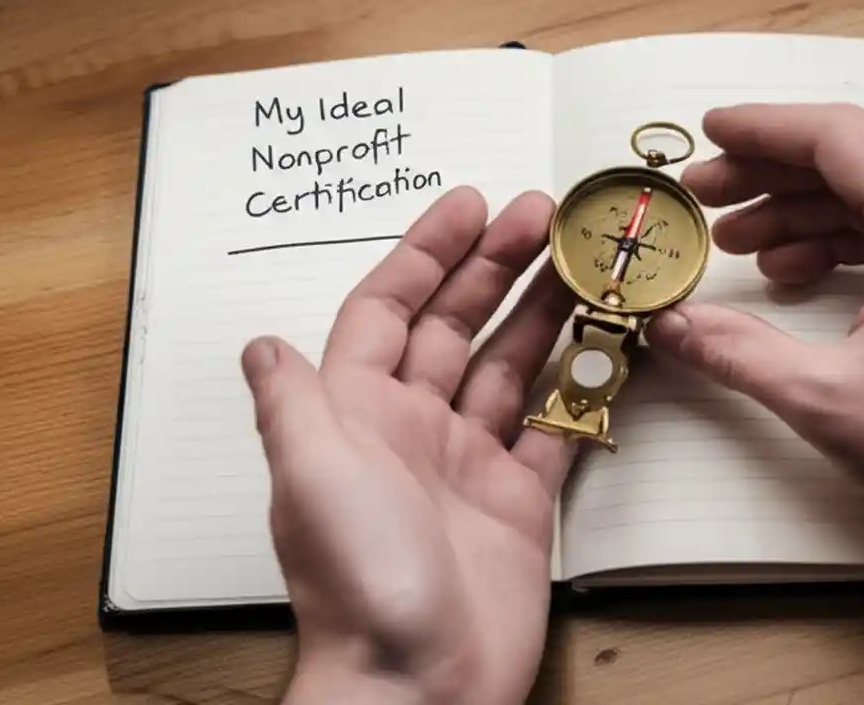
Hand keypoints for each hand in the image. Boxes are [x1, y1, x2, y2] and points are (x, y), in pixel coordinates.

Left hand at [240, 188, 574, 703]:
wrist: (418, 683)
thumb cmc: (359, 583)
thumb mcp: (312, 473)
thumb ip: (292, 402)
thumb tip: (261, 343)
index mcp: (359, 415)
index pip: (389, 312)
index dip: (426, 255)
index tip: (468, 206)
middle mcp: (413, 430)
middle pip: (458, 327)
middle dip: (497, 267)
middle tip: (545, 217)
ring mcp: (469, 464)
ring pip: (511, 367)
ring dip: (542, 313)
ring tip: (580, 265)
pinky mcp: (518, 502)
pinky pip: (555, 429)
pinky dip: (580, 389)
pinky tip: (602, 350)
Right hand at [646, 104, 863, 702]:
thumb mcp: (825, 396)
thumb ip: (734, 351)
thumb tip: (672, 326)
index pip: (839, 138)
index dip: (763, 131)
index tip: (711, 133)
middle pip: (859, 161)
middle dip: (775, 177)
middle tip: (709, 195)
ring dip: (808, 214)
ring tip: (743, 246)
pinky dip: (850, 243)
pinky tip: (801, 276)